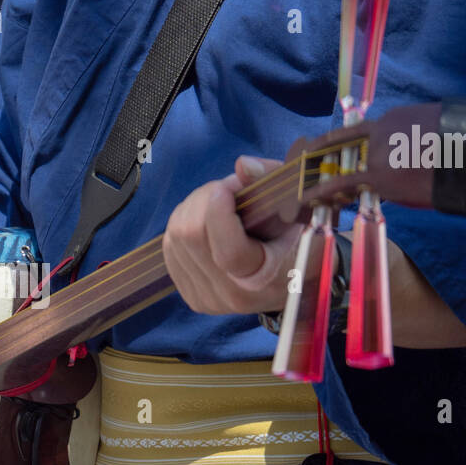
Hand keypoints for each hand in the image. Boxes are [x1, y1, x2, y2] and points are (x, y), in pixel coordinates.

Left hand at [162, 156, 302, 315]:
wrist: (290, 280)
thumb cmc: (296, 237)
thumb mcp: (296, 204)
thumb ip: (273, 179)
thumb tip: (242, 165)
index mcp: (268, 278)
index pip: (229, 253)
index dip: (219, 215)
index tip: (226, 189)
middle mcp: (234, 295)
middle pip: (193, 238)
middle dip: (205, 199)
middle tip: (226, 189)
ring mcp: (209, 299)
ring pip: (176, 238)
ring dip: (192, 208)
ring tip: (218, 203)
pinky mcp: (192, 296)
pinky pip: (170, 248)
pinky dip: (182, 224)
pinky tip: (204, 220)